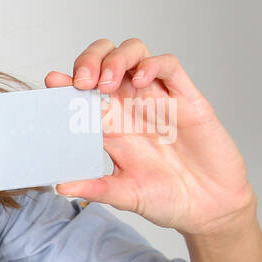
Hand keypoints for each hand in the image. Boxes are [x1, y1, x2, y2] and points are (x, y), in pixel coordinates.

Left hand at [45, 38, 257, 237]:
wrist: (209, 207)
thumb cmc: (166, 198)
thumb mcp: (125, 195)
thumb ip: (95, 188)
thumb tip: (59, 187)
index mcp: (111, 127)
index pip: (83, 94)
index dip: (67, 83)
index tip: (52, 82)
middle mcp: (131, 107)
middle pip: (105, 62)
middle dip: (89, 60)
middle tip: (81, 81)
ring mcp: (158, 100)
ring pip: (135, 54)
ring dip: (116, 59)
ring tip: (105, 82)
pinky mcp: (186, 99)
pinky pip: (169, 66)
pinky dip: (153, 64)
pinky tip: (140, 79)